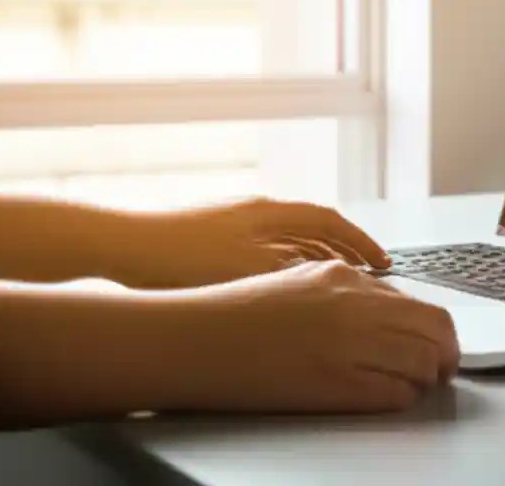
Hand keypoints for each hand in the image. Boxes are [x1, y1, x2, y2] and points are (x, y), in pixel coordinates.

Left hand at [128, 199, 391, 287]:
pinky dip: (285, 268)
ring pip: (288, 241)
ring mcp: (231, 224)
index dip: (361, 242)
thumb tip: (334, 280)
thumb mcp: (249, 270)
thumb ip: (295, 273)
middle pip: (313, 229)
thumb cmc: (179, 258)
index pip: (331, 221)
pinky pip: (265, 252)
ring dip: (315, 260)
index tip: (384, 262)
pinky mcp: (210, 241)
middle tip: (367, 275)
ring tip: (332, 284)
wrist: (120, 247)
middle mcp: (254, 212)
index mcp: (269, 212)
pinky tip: (280, 292)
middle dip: (343, 251)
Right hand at [163, 261, 459, 412]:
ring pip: (425, 361)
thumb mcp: (295, 283)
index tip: (433, 342)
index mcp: (343, 277)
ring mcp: (348, 343)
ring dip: (429, 376)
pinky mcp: (337, 382)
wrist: (192, 339)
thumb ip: (341, 294)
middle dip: (446, 351)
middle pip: (435, 327)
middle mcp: (354, 304)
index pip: (418, 302)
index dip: (433, 328)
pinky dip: (402, 398)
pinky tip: (392, 398)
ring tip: (420, 384)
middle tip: (443, 367)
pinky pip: (395, 393)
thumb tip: (382, 313)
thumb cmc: (231, 315)